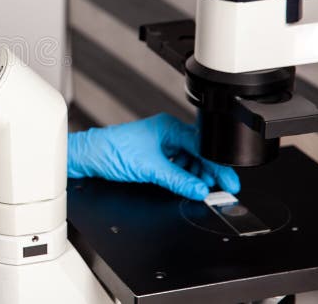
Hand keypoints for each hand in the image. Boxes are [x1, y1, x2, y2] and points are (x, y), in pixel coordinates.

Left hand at [67, 113, 239, 200]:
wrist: (88, 156)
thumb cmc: (111, 151)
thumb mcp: (151, 168)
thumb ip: (178, 180)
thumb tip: (200, 190)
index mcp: (169, 128)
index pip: (203, 146)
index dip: (218, 165)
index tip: (229, 181)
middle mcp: (166, 134)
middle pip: (198, 154)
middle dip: (209, 172)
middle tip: (219, 190)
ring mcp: (160, 144)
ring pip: (188, 161)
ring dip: (195, 176)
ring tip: (201, 190)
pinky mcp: (153, 155)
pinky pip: (176, 166)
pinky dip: (183, 177)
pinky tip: (186, 186)